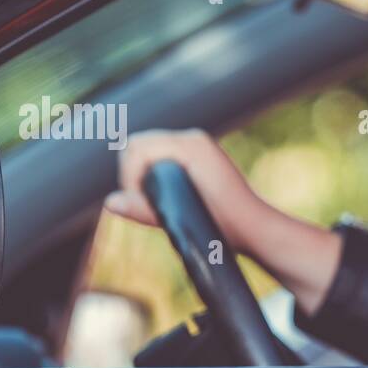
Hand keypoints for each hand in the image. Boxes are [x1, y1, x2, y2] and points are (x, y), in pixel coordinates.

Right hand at [105, 128, 268, 251]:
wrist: (256, 229)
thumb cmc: (227, 226)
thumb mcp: (183, 220)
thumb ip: (146, 211)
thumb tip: (111, 202)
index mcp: (193, 146)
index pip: (138, 148)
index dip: (129, 176)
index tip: (137, 202)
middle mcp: (193, 139)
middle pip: (138, 144)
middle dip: (132, 173)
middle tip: (142, 203)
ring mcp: (196, 145)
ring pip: (146, 150)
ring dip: (141, 174)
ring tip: (151, 201)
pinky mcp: (196, 155)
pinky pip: (160, 156)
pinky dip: (152, 173)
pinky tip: (161, 195)